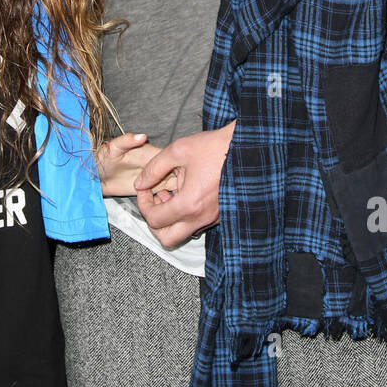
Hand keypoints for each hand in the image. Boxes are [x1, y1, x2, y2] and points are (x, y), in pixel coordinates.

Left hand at [95, 132, 177, 197]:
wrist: (96, 177)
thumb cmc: (103, 158)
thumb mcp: (113, 148)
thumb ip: (127, 140)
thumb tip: (142, 136)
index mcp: (153, 154)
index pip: (172, 160)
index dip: (178, 168)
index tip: (181, 178)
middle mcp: (158, 167)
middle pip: (178, 175)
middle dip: (181, 184)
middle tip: (175, 194)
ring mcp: (156, 180)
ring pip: (175, 187)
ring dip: (175, 194)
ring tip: (167, 201)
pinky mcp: (151, 191)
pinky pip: (165, 197)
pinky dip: (167, 202)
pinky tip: (163, 207)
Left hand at [134, 122, 235, 248]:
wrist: (247, 148)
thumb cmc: (215, 147)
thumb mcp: (178, 150)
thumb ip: (153, 168)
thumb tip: (139, 183)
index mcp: (189, 204)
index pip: (154, 219)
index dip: (143, 204)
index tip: (145, 188)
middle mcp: (201, 217)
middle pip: (167, 239)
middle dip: (155, 222)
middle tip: (155, 200)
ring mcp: (212, 219)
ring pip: (182, 234)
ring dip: (170, 219)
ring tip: (171, 193)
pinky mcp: (219, 215)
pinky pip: (196, 225)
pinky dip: (185, 215)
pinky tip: (186, 192)